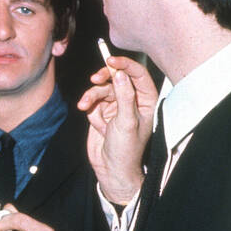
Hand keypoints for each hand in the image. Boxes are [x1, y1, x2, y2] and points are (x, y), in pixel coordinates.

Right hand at [77, 55, 158, 203]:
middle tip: (95, 78)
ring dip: (92, 95)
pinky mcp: (102, 113)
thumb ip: (124, 95)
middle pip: (117, 78)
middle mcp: (131, 101)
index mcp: (145, 101)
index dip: (125, 65)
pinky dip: (88, 105)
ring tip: (85, 105)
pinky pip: (93, 100)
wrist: (111, 170)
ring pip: (102, 89)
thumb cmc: (127, 149)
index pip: (137, 75)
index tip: (110, 60)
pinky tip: (87, 113)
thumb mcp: (127, 121)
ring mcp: (116, 107)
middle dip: (105, 77)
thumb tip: (119, 73)